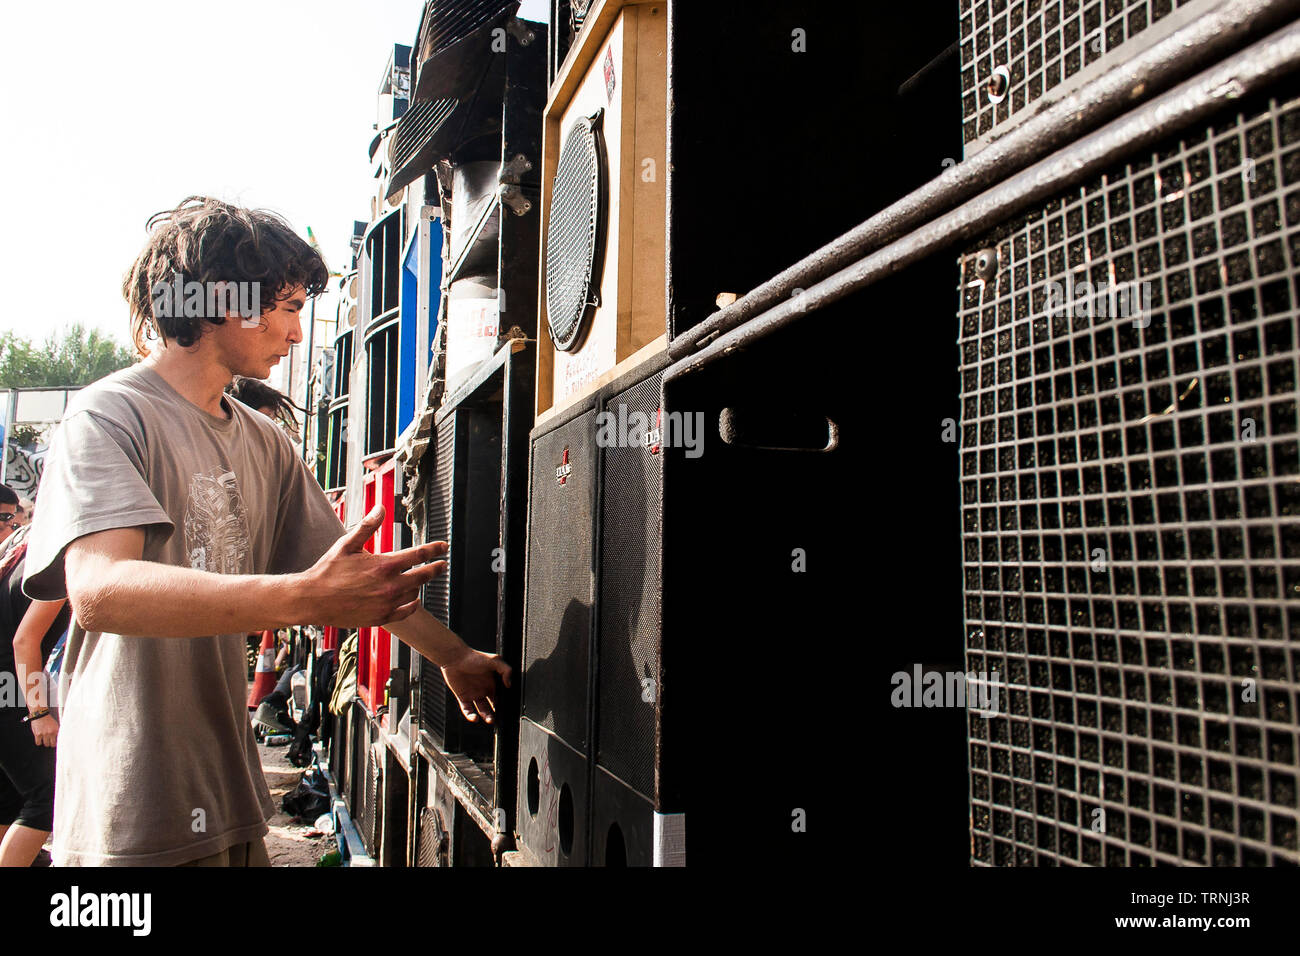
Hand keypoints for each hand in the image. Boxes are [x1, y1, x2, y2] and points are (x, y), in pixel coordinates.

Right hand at [30, 714, 57, 747]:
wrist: (40, 715)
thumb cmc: (47, 719)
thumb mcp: (55, 724)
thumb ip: (56, 731)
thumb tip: (58, 737)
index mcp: (56, 730)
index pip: (58, 740)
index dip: (57, 742)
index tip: (56, 743)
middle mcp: (51, 732)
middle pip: (52, 744)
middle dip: (51, 744)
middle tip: (50, 743)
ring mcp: (44, 734)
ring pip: (45, 744)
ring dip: (45, 743)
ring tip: (45, 741)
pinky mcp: (38, 734)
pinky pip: (38, 743)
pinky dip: (39, 743)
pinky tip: (40, 740)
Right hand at [300, 505, 449, 627]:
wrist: (312, 600)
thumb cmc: (328, 571)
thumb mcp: (347, 544)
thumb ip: (367, 526)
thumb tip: (381, 508)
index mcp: (383, 565)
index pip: (419, 555)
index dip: (434, 549)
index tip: (443, 547)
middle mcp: (389, 586)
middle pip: (423, 575)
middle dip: (435, 568)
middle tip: (442, 564)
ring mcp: (386, 603)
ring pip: (414, 592)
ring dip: (420, 584)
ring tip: (421, 578)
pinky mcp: (381, 617)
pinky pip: (405, 611)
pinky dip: (412, 604)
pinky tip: (413, 599)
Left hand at [441, 647, 511, 724]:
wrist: (455, 658)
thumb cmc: (474, 657)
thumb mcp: (494, 660)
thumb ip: (506, 670)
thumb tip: (509, 684)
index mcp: (493, 683)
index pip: (500, 697)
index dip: (504, 704)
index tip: (507, 709)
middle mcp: (484, 690)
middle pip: (492, 706)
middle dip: (496, 713)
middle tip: (499, 718)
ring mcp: (473, 694)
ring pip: (482, 710)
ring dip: (486, 716)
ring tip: (490, 719)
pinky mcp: (463, 697)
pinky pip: (467, 710)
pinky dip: (470, 715)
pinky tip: (474, 718)